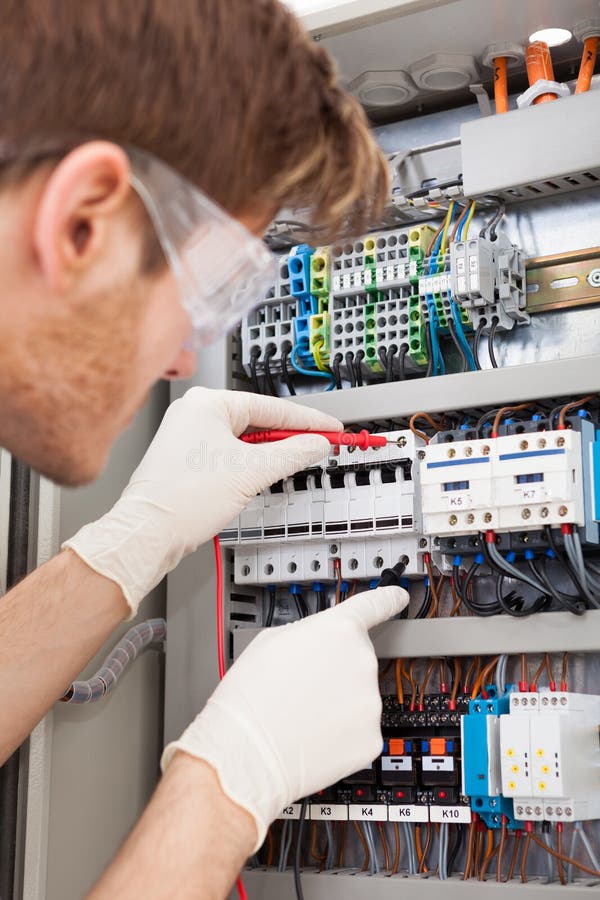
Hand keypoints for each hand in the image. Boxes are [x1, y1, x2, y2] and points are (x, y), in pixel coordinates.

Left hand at [63, 388, 340, 615]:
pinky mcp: (183, 459)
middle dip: (287, 437)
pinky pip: (227, 453)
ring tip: (288, 465)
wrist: (147, 534)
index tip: (329, 427)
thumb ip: (292, 453)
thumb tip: (316, 444)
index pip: (270, 406)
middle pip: (257, 421)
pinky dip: (247, 464)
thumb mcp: (252, 472)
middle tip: (317, 445)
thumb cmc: (181, 499)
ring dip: (267, 454)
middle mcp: (193, 413)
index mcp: (207, 403)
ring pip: (242, 439)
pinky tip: (257, 476)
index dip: (306, 419)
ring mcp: (186, 435)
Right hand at [161, 585, 408, 850]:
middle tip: (303, 686)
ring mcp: (371, 702)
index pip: (375, 605)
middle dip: (336, 670)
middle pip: (357, 659)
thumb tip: (321, 642)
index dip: (389, 598)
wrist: (246, 753)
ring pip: (358, 696)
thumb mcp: (272, 639)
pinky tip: (313, 735)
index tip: (398, 597)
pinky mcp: (371, 739)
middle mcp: (363, 661)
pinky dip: (341, 733)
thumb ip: (310, 632)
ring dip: (338, 703)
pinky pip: (360, 730)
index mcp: (339, 629)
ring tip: (302, 714)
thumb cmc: (250, 697)